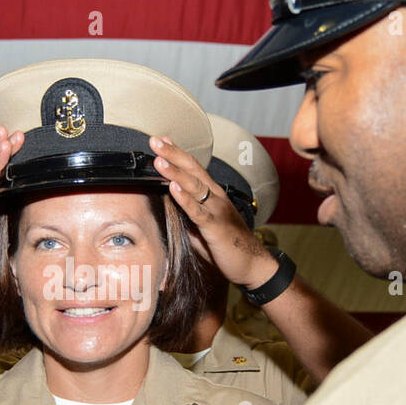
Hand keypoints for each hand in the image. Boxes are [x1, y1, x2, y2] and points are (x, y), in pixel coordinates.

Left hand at [150, 135, 277, 290]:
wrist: (251, 265)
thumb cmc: (226, 245)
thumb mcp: (201, 226)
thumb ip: (187, 212)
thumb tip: (168, 203)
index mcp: (213, 195)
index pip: (193, 168)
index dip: (177, 153)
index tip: (162, 139)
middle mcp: (216, 197)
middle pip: (192, 169)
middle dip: (172, 154)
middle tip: (155, 140)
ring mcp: (217, 210)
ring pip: (194, 186)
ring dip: (175, 172)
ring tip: (159, 160)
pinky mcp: (215, 227)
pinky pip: (197, 211)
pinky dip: (184, 198)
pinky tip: (172, 188)